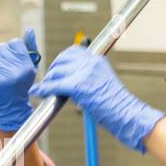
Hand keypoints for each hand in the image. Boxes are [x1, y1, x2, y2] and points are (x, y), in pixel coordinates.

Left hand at [0, 28, 40, 132]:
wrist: (10, 107)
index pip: (15, 42)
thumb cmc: (20, 85)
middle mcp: (15, 70)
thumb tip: (30, 29)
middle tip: (2, 66)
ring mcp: (1, 75)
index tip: (10, 58)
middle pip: (1, 47)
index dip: (11, 49)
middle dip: (0, 53)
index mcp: (26, 66)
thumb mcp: (30, 67)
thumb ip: (30, 48)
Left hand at [29, 45, 164, 152]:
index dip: (60, 61)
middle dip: (51, 71)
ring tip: (42, 89)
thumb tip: (70, 80)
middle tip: (46, 82)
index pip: (73, 51)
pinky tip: (38, 93)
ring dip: (47, 81)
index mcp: (97, 60)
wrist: (127, 114)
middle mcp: (91, 62)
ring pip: (56, 72)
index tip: (55, 70)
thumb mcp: (103, 83)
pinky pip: (55, 85)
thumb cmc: (116, 106)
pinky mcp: (79, 86)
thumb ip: (88, 77)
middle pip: (62, 60)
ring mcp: (85, 73)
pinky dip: (44, 89)